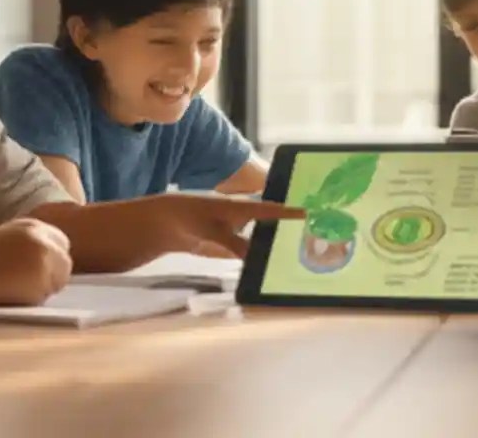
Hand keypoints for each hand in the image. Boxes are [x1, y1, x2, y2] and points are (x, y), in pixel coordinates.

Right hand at [0, 219, 72, 305]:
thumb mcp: (6, 240)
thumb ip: (30, 248)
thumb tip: (50, 265)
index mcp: (36, 226)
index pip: (61, 245)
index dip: (51, 260)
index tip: (36, 271)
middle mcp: (45, 240)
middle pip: (65, 264)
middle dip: (52, 276)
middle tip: (25, 285)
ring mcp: (46, 259)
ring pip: (57, 282)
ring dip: (41, 290)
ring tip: (11, 288)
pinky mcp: (41, 280)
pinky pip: (44, 296)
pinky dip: (31, 300)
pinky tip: (9, 294)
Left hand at [156, 194, 305, 257]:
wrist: (164, 224)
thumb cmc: (190, 218)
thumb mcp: (212, 232)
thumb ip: (234, 244)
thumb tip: (256, 258)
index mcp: (243, 208)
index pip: (272, 210)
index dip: (290, 213)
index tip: (310, 214)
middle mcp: (244, 219)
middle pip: (272, 226)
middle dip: (290, 232)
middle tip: (313, 239)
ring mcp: (237, 233)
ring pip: (261, 241)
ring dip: (276, 248)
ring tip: (297, 257)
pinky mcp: (228, 247)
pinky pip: (249, 254)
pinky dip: (259, 260)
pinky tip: (270, 269)